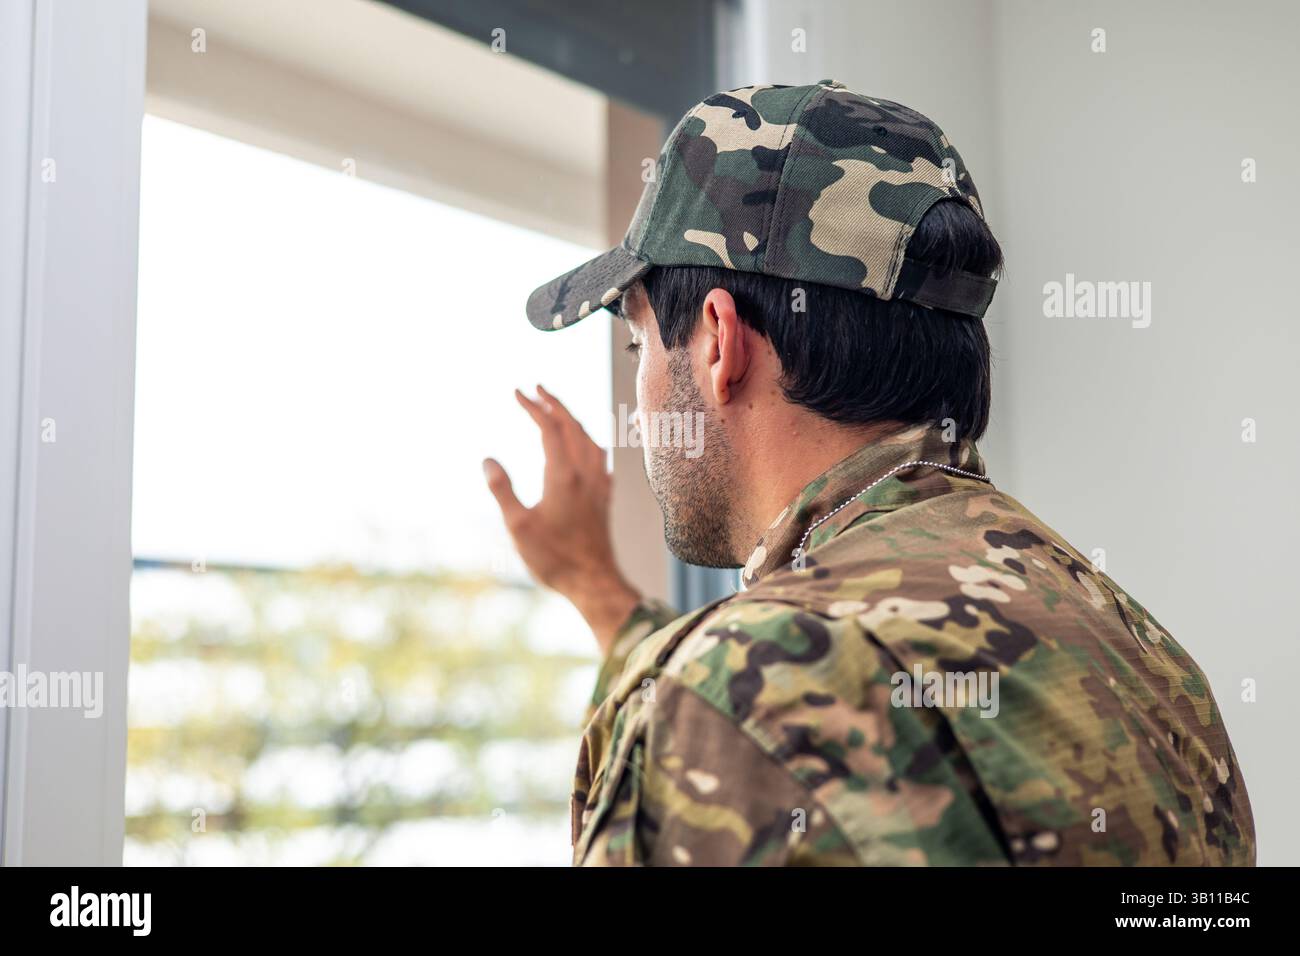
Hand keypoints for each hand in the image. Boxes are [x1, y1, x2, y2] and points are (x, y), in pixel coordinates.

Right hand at [484, 385, 640, 650]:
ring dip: (571, 418)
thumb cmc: (554, 558)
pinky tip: (583, 446)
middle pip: (572, 425)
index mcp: (563, 475)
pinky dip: (587, 439)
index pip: (549, 428)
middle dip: (554, 403)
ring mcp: (599, 483)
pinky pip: (600, 455)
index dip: (532, 407)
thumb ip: (502, 490)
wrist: (593, 581)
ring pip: (589, 437)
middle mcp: (586, 473)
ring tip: (555, 410)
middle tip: (536, 389)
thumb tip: (487, 459)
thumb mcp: (518, 526)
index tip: (517, 392)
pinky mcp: (605, 496)